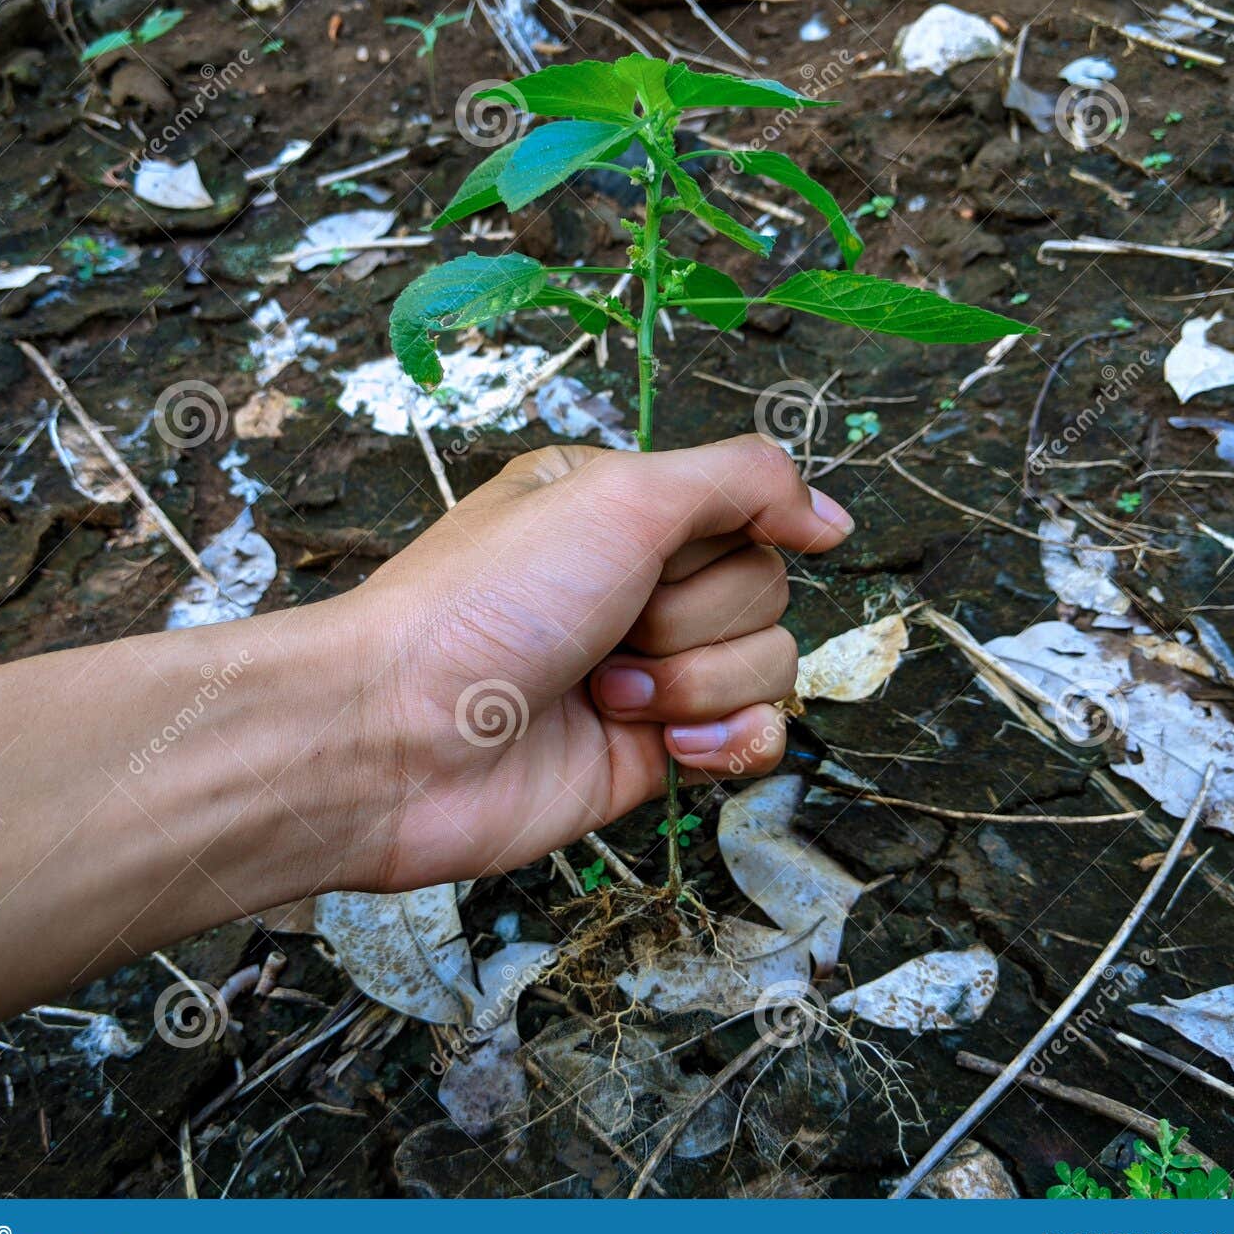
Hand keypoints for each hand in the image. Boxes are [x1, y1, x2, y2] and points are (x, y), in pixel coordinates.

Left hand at [338, 435, 853, 891]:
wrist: (401, 739)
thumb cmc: (485, 603)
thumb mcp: (619, 496)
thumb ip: (742, 481)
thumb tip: (832, 517)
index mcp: (623, 509)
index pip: (747, 511)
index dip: (714, 542)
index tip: (653, 556)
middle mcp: (638, 584)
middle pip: (766, 591)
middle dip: (693, 619)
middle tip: (608, 632)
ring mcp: (648, 671)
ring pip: (767, 666)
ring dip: (693, 683)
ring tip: (605, 691)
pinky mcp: (651, 752)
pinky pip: (754, 739)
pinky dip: (727, 743)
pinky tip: (668, 745)